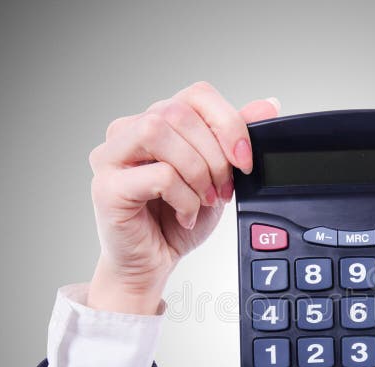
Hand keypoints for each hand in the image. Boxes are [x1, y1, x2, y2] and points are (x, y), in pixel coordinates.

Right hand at [86, 81, 280, 313]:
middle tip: (223, 189)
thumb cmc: (177, 220)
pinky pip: (157, 175)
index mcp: (157, 121)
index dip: (227, 122)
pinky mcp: (106, 187)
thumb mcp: (218, 177)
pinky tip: (185, 215)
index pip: (196, 95)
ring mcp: (110, 157)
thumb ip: (235, 141)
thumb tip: (268, 105)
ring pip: (158, 132)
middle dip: (213, 155)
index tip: (244, 160)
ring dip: (196, 171)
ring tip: (204, 200)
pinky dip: (184, 198)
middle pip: (177, 112)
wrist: (153, 264)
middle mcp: (128, 131)